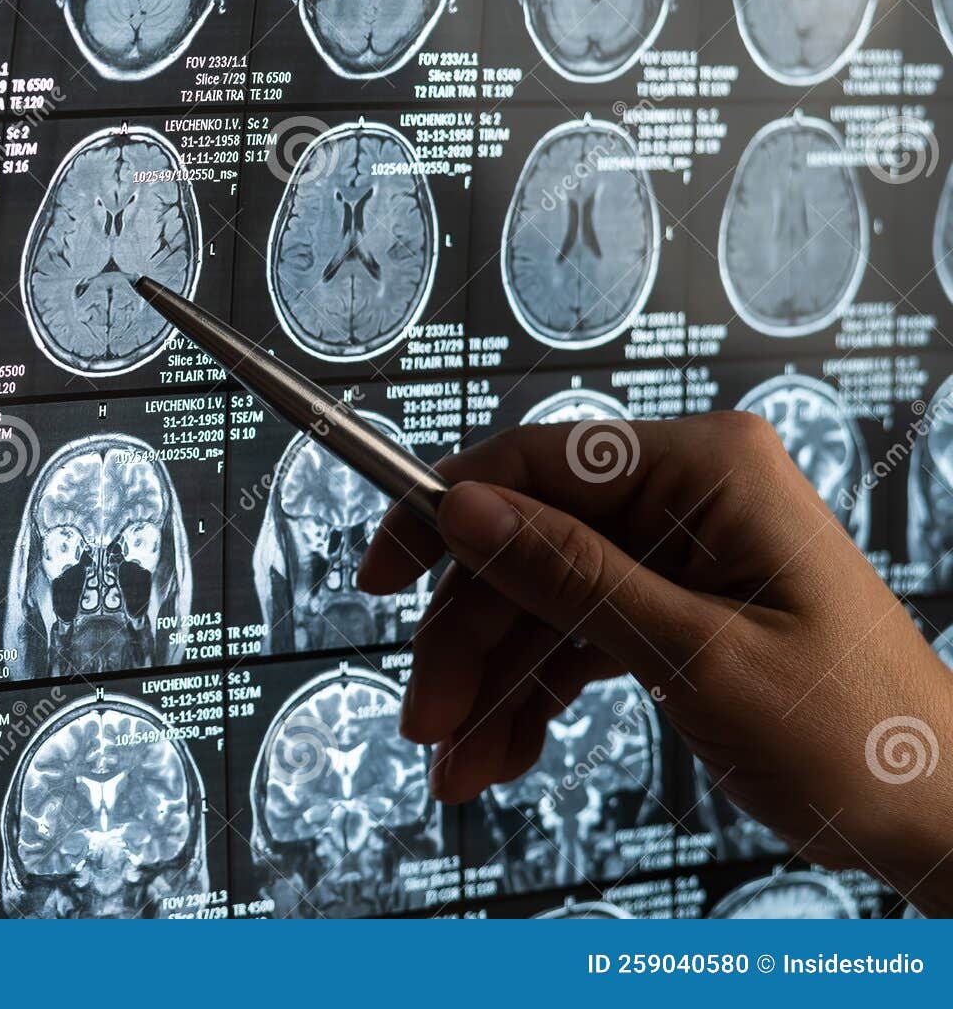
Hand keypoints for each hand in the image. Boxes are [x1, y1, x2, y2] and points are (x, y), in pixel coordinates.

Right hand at [357, 411, 952, 914]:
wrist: (936, 818)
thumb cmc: (859, 735)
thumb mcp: (696, 657)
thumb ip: (570, 575)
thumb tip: (463, 509)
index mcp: (709, 469)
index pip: (540, 462)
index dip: (446, 513)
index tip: (382, 570)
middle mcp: (689, 495)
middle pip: (529, 545)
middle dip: (470, 639)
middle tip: (424, 716)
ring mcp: (680, 551)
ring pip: (541, 602)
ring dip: (491, 683)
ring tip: (456, 762)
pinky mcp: (674, 604)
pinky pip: (576, 638)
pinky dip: (533, 696)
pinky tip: (495, 754)